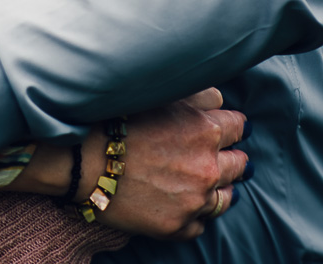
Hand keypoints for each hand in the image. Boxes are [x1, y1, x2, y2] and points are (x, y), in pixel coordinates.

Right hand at [100, 90, 249, 238]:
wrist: (82, 159)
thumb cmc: (117, 120)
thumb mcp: (161, 95)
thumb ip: (199, 96)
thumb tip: (221, 102)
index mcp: (206, 131)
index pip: (239, 127)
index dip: (232, 126)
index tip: (227, 129)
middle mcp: (208, 168)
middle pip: (239, 165)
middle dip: (232, 157)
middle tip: (222, 157)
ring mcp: (195, 201)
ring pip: (226, 199)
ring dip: (219, 189)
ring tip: (206, 183)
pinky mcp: (178, 226)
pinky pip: (201, 224)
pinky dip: (195, 214)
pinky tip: (184, 204)